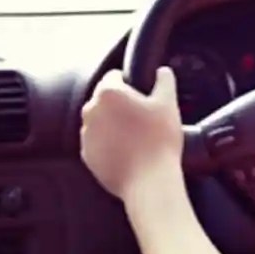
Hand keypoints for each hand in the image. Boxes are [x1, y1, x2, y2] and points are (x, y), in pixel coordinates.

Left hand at [80, 67, 183, 200]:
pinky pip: (98, 143)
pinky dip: (109, 144)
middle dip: (120, 104)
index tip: (142, 94)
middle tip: (142, 117)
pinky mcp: (88, 156)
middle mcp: (91, 112)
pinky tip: (128, 151)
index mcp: (108, 93)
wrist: (149, 182)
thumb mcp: (168, 103)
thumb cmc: (159, 141)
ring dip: (113, 124)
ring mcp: (86, 136)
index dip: (130, 82)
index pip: (114, 76)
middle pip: (105, 99)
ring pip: (100, 122)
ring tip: (136, 136)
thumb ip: (164, 79)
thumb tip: (162, 71)